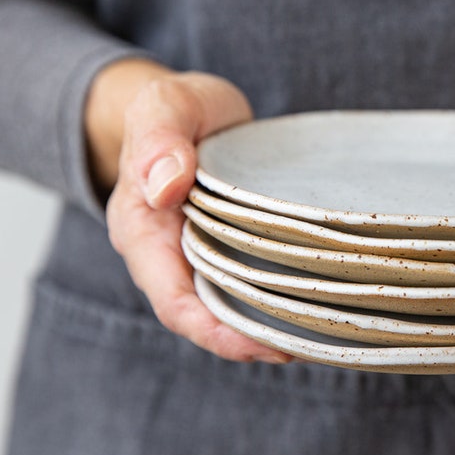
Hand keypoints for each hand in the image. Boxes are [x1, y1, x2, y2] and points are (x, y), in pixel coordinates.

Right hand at [95, 60, 293, 362]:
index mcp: (140, 230)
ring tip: (314, 337)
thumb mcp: (164, 105)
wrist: (187, 108)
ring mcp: (195, 254)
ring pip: (226, 304)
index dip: (214, 332)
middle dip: (247, 340)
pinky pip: (244, 282)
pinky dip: (271, 298)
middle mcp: (164, 254)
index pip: (173, 300)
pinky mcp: (225, 247)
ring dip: (263, 325)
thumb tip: (164, 186)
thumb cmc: (174, 107)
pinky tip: (308, 304)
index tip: (262, 346)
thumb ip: (158, 139)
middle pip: (202, 315)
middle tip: (305, 348)